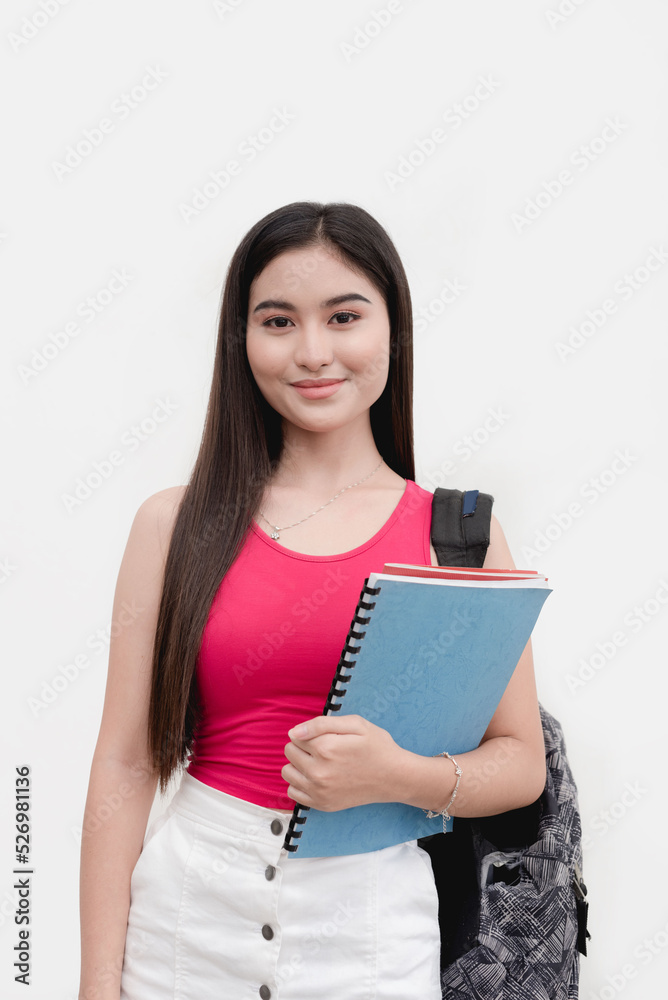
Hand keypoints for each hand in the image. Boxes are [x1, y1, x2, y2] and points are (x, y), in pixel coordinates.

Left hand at [281, 714, 406, 811]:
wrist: (394, 777)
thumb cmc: (377, 747)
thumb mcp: (355, 724)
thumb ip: (321, 724)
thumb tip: (294, 732)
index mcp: (325, 748)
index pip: (296, 736)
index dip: (309, 733)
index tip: (325, 736)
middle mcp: (319, 772)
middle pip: (289, 752)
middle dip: (302, 746)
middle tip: (324, 748)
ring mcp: (319, 791)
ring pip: (287, 772)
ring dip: (298, 764)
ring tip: (318, 762)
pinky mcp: (322, 804)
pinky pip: (293, 792)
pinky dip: (300, 783)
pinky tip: (316, 777)